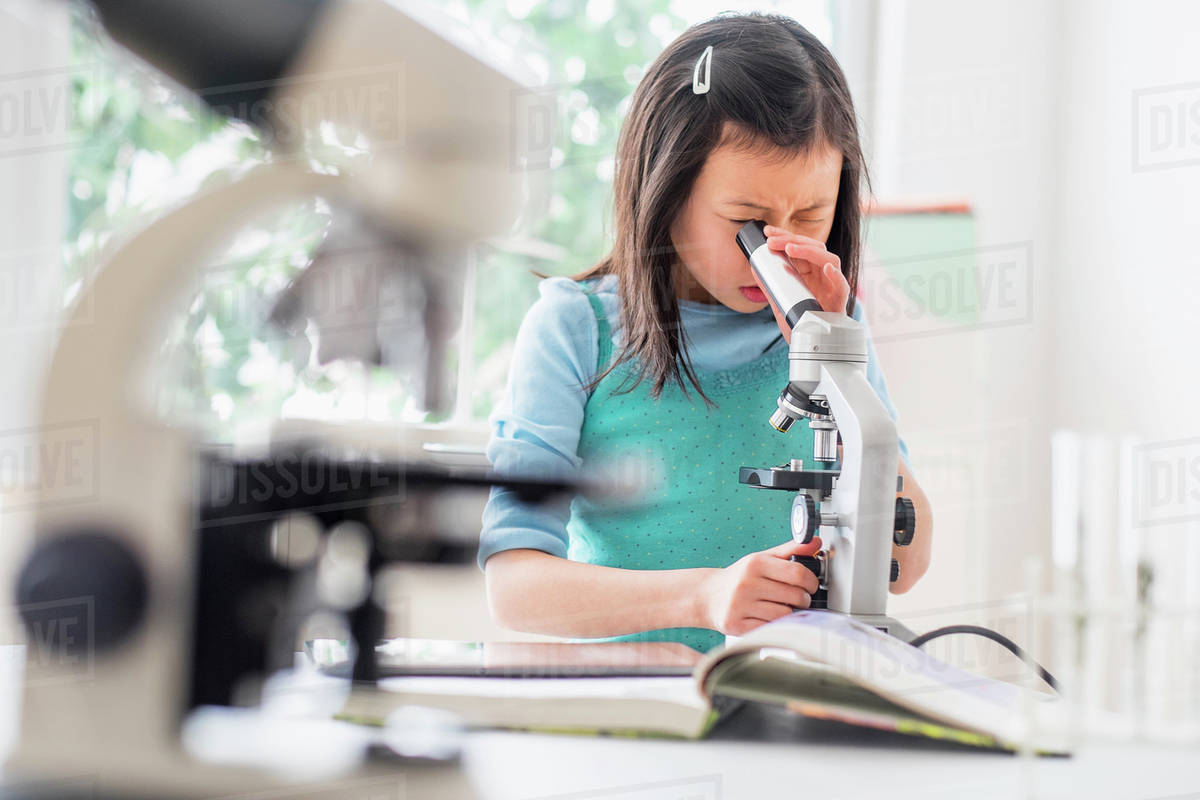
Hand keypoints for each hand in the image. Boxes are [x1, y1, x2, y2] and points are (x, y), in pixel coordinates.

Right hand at [698, 537, 821, 635]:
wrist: (707, 596)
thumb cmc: (739, 577)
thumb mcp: (761, 558)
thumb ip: (789, 550)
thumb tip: (815, 541)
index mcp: (755, 564)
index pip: (797, 573)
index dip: (811, 581)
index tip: (811, 585)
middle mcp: (747, 583)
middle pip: (795, 595)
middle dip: (803, 599)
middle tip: (798, 598)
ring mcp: (741, 605)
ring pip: (785, 614)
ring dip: (790, 613)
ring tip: (783, 607)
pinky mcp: (737, 625)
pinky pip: (771, 628)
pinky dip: (775, 625)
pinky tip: (769, 618)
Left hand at [755, 225, 849, 342]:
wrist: (810, 352)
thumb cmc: (800, 326)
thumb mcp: (779, 304)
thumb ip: (770, 286)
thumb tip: (755, 266)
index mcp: (810, 274)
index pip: (800, 248)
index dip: (785, 237)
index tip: (767, 232)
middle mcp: (823, 277)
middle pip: (814, 248)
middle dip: (792, 240)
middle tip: (772, 240)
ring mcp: (832, 288)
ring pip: (830, 260)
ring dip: (810, 251)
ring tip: (790, 249)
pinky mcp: (839, 304)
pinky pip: (843, 287)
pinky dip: (836, 276)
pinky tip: (826, 269)